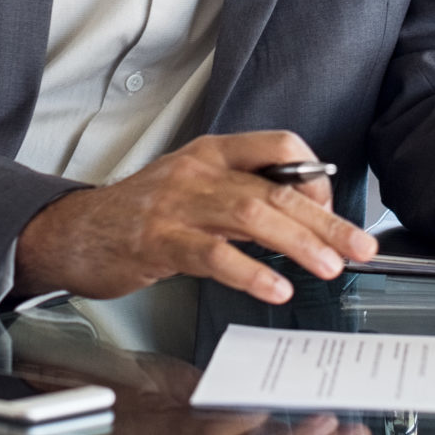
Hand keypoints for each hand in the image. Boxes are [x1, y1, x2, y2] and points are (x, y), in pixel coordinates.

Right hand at [15, 131, 378, 303]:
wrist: (74, 231)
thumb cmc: (141, 214)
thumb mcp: (196, 189)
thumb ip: (243, 195)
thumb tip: (303, 216)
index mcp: (213, 152)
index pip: (279, 146)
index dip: (314, 177)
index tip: (332, 212)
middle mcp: (200, 171)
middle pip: (276, 188)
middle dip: (325, 219)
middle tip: (359, 246)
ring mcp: (178, 204)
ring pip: (251, 215)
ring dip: (299, 243)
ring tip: (330, 267)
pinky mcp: (159, 242)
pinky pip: (214, 255)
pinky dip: (250, 272)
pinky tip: (276, 289)